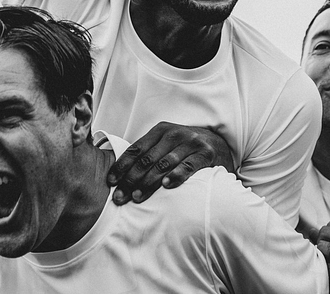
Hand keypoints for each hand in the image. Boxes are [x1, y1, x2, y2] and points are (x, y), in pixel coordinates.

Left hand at [106, 121, 235, 204]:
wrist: (219, 144)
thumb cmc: (185, 149)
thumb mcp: (166, 145)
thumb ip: (147, 154)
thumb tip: (119, 176)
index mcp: (161, 130)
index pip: (136, 149)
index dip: (122, 166)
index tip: (110, 183)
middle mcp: (174, 133)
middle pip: (147, 159)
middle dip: (131, 180)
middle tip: (120, 198)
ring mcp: (191, 143)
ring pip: (164, 164)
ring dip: (149, 182)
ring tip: (137, 197)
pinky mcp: (206, 154)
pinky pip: (188, 166)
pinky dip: (176, 175)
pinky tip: (167, 185)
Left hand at [316, 221, 329, 293]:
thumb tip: (311, 230)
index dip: (326, 234)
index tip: (328, 243)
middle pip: (325, 232)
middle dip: (321, 241)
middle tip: (326, 253)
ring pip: (321, 246)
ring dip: (320, 254)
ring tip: (327, 261)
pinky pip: (321, 263)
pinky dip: (320, 266)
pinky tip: (327, 270)